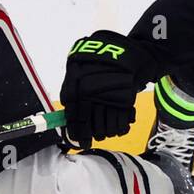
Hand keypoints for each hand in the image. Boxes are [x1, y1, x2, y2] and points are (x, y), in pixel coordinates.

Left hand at [60, 31, 155, 148]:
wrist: (119, 52)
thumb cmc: (94, 63)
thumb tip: (68, 118)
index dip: (78, 134)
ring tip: (107, 132)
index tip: (81, 141)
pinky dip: (121, 128)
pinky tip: (119, 127)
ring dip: (107, 132)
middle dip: (93, 135)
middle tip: (95, 137)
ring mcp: (108, 98)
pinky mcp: (125, 100)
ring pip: (107, 127)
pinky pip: (122, 122)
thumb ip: (71, 95)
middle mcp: (91, 95)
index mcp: (76, 88)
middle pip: (92, 126)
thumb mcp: (75, 73)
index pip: (75, 119)